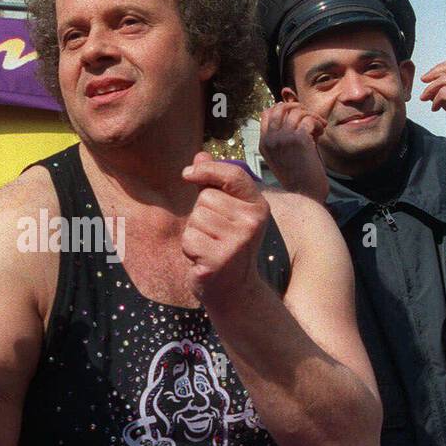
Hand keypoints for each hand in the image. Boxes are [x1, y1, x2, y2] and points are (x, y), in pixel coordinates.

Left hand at [181, 151, 269, 308]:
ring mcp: (238, 242)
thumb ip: (213, 184)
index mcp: (258, 206)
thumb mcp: (226, 212)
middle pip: (206, 197)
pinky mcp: (220, 260)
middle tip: (213, 234)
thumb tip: (199, 156)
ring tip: (209, 247)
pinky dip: (189, 249)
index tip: (187, 173)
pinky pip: (190, 238)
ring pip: (196, 218)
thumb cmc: (227, 245)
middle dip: (200, 214)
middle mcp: (252, 222)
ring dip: (194, 233)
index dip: (208, 170)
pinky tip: (203, 259)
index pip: (233, 174)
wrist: (234, 290)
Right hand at [258, 101, 328, 202]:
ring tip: (318, 127)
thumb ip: (283, 136)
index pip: (266, 113)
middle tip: (309, 117)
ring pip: (296, 111)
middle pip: (279, 107)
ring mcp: (283, 139)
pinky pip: (309, 119)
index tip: (296, 115)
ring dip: (311, 116)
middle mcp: (270, 140)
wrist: (305, 194)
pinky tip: (321, 132)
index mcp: (264, 144)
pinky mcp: (299, 140)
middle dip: (297, 107)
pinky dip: (318, 123)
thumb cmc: (298, 177)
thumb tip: (293, 113)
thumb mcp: (283, 156)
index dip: (282, 109)